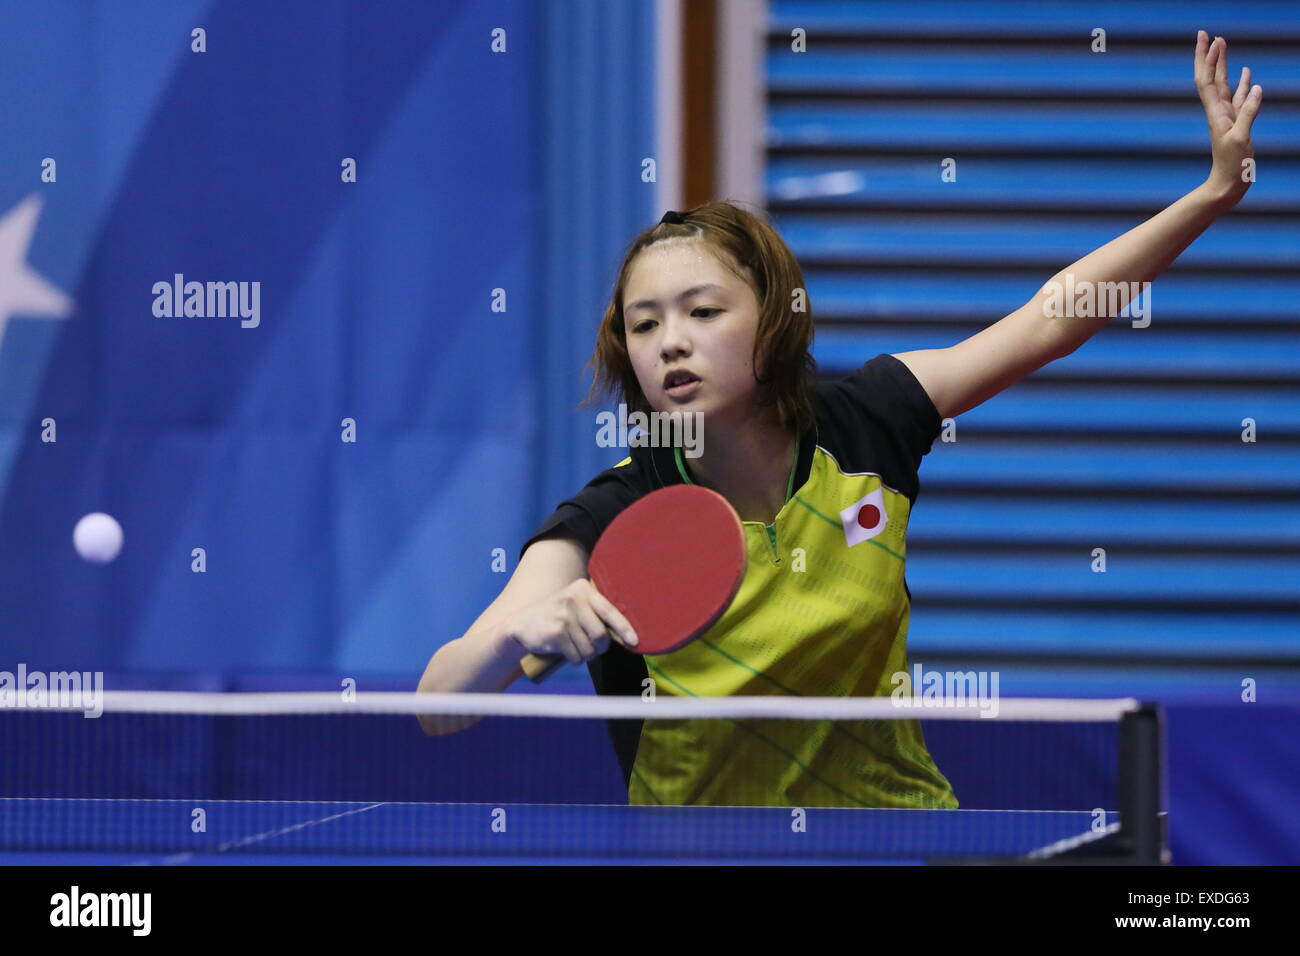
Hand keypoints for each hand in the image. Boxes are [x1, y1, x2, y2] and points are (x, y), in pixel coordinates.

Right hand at [502, 578, 637, 665]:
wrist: (522, 623)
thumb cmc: (558, 616)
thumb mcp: (575, 605)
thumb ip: (597, 614)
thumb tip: (626, 635)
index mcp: (582, 589)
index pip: (609, 610)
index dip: (624, 628)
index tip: (634, 641)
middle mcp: (573, 599)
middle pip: (601, 634)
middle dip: (600, 647)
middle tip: (595, 647)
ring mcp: (563, 616)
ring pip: (589, 649)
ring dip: (586, 655)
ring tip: (575, 646)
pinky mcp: (555, 633)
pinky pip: (577, 657)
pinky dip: (574, 659)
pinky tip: (565, 650)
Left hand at [1194, 30, 1262, 205]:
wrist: (1227, 185)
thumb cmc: (1232, 167)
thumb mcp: (1241, 139)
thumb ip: (1248, 114)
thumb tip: (1254, 87)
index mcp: (1216, 113)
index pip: (1207, 79)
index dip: (1206, 58)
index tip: (1206, 38)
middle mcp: (1219, 112)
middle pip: (1211, 77)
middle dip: (1209, 55)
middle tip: (1208, 34)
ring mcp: (1228, 116)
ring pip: (1224, 84)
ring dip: (1223, 64)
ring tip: (1223, 45)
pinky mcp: (1237, 123)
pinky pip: (1239, 98)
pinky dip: (1241, 83)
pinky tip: (1245, 73)